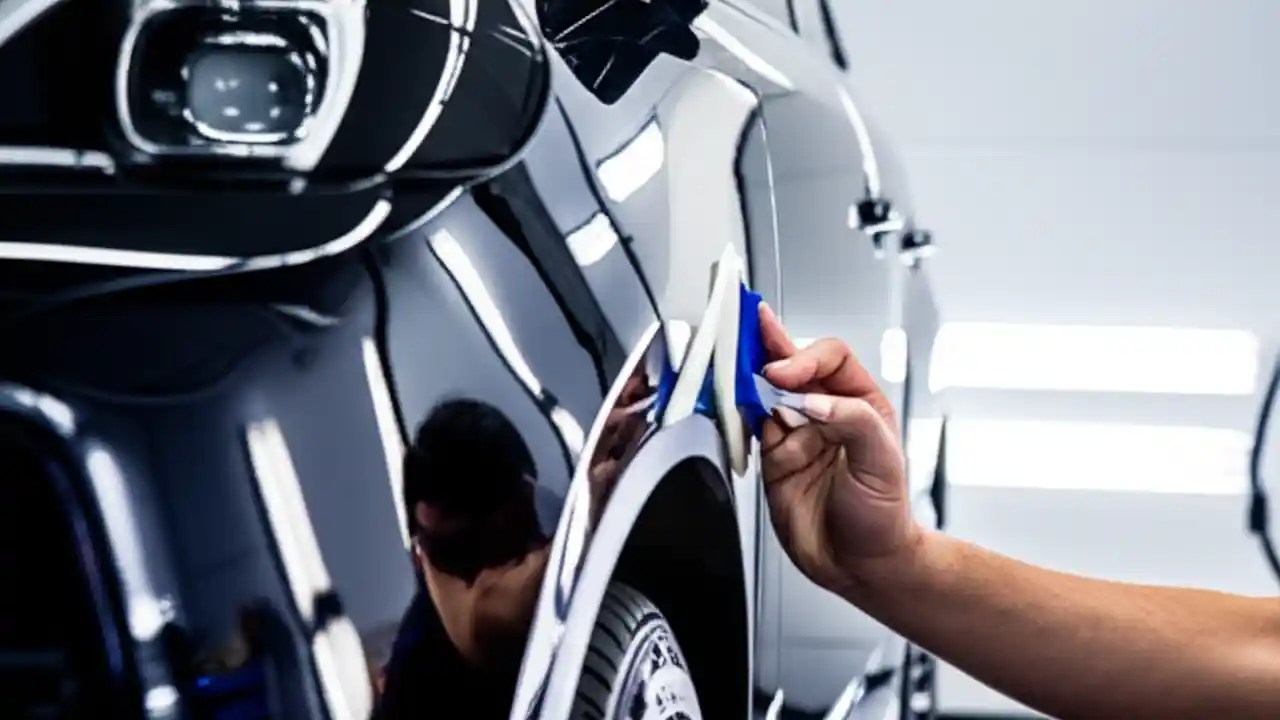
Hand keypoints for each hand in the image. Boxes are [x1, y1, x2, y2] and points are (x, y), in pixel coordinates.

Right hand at [757, 303, 920, 595]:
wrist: (860, 566)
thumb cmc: (884, 516)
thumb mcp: (882, 461)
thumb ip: (850, 420)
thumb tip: (813, 400)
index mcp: (860, 403)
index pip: (829, 359)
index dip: (805, 358)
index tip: (785, 374)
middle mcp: (825, 413)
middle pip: (792, 365)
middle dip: (769, 345)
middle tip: (746, 325)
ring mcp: (796, 434)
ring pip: (765, 391)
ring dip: (748, 374)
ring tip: (733, 356)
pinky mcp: (772, 458)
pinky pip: (749, 424)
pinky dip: (737, 409)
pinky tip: (731, 395)